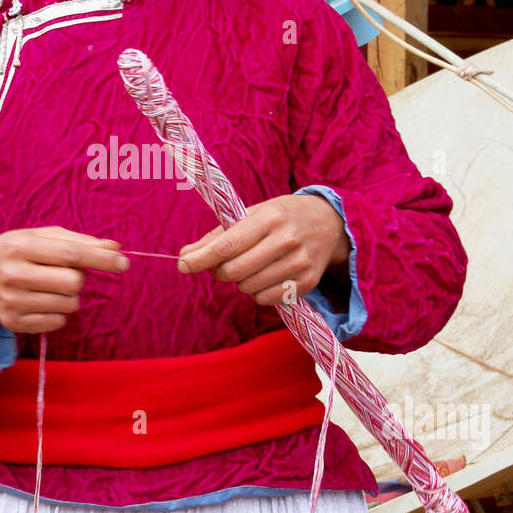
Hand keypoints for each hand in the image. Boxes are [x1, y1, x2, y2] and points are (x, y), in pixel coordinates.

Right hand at [0, 226, 128, 332]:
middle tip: (60, 272)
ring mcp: (12, 302)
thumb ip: (80, 241)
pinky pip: (58, 321)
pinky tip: (40, 300)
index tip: (124, 263)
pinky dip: (57, 311)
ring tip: (48, 286)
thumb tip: (115, 249)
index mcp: (21, 246)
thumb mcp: (43, 236)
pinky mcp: (13, 323)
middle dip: (77, 277)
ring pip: (69, 304)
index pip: (70, 254)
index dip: (101, 259)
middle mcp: (13, 275)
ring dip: (68, 295)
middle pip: (74, 282)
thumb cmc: (19, 250)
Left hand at [177, 194, 349, 308]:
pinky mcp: (308, 282)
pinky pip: (266, 299)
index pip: (227, 245)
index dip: (201, 259)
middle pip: (234, 271)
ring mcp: (299, 263)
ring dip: (241, 282)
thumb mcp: (251, 213)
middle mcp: (286, 240)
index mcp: (269, 217)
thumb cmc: (281, 216)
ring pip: (248, 288)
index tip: (183, 265)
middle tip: (226, 264)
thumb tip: (184, 256)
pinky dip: (258, 293)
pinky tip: (266, 277)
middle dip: (221, 271)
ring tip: (252, 266)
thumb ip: (217, 235)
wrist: (329, 222)